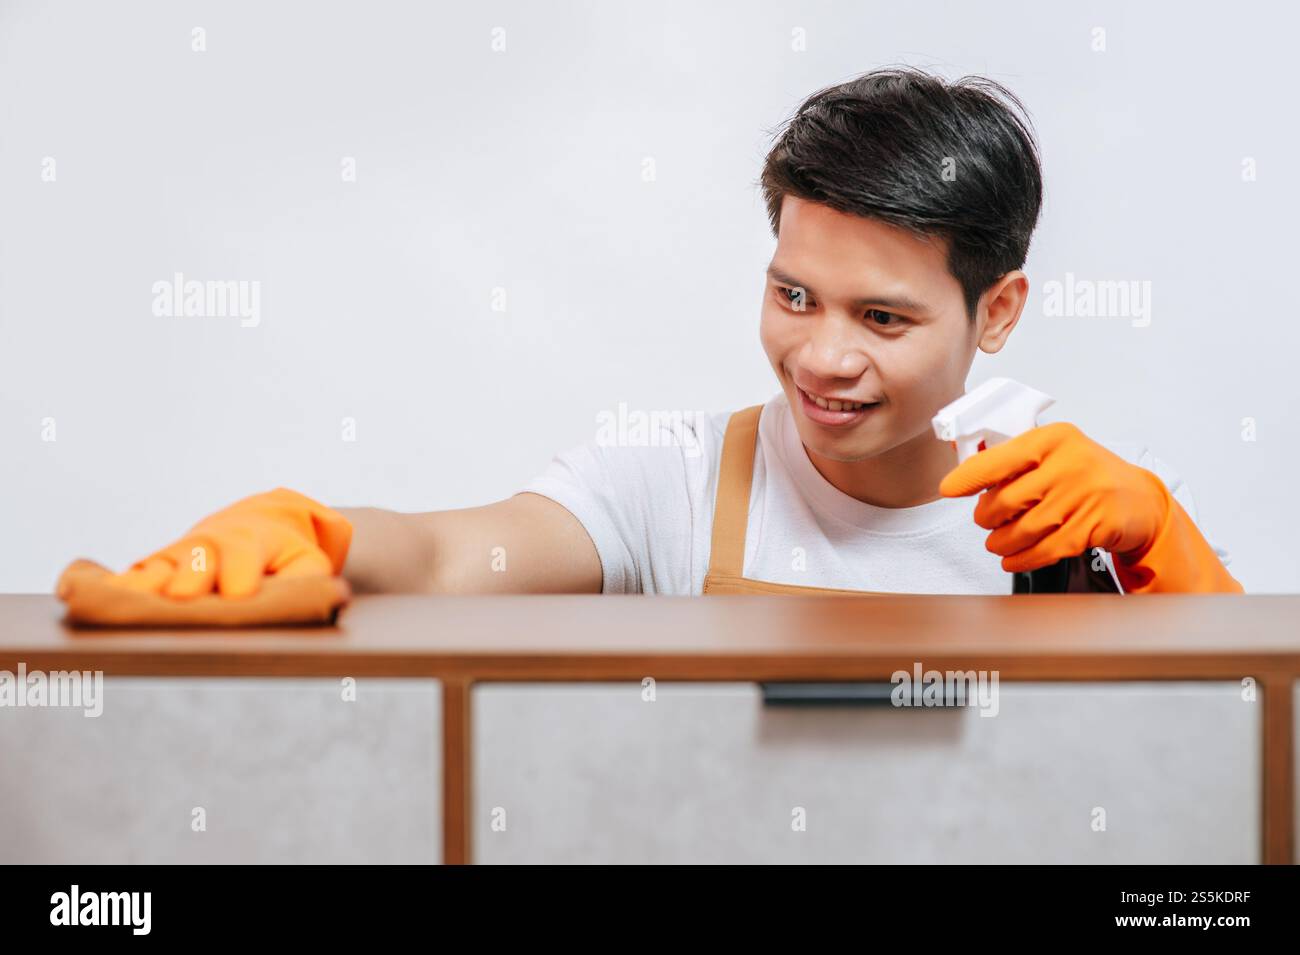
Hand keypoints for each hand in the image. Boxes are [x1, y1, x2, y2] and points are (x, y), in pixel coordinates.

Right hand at [110, 488, 352, 598]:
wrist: (258, 524)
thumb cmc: (287, 556)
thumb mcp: (308, 563)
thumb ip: (309, 579)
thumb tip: (321, 598)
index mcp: (253, 541)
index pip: (245, 558)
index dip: (241, 577)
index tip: (236, 594)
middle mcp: (211, 544)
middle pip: (196, 559)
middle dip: (189, 577)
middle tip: (180, 597)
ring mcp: (179, 554)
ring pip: (159, 566)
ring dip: (145, 583)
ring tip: (127, 600)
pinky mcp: (156, 565)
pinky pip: (131, 574)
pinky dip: (110, 584)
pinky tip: (79, 592)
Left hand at [938, 422, 1241, 592]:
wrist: (1138, 500)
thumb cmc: (1087, 475)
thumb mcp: (1053, 454)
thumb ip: (1013, 459)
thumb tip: (964, 468)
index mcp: (1053, 438)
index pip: (999, 458)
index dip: (969, 477)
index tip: (949, 489)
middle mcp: (1070, 462)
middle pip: (1006, 499)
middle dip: (987, 517)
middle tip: (985, 520)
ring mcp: (1085, 494)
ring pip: (1024, 529)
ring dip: (1002, 542)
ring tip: (997, 542)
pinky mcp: (1095, 524)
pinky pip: (1046, 548)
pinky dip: (1023, 558)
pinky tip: (1013, 558)